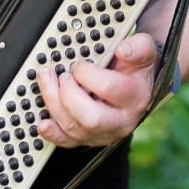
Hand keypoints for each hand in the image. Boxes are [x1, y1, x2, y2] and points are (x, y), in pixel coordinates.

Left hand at [33, 33, 161, 148]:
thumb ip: (139, 46)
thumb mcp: (145, 51)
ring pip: (74, 128)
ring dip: (54, 104)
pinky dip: (53, 133)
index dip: (87, 73)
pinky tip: (43, 123)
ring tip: (48, 81)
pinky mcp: (88, 138)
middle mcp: (121, 121)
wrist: (137, 85)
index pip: (108, 88)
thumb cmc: (136, 68)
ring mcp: (103, 133)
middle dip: (69, 94)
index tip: (79, 64)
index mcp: (136, 97)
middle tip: (63, 76)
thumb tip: (123, 50)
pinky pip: (68, 142)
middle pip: (91, 118)